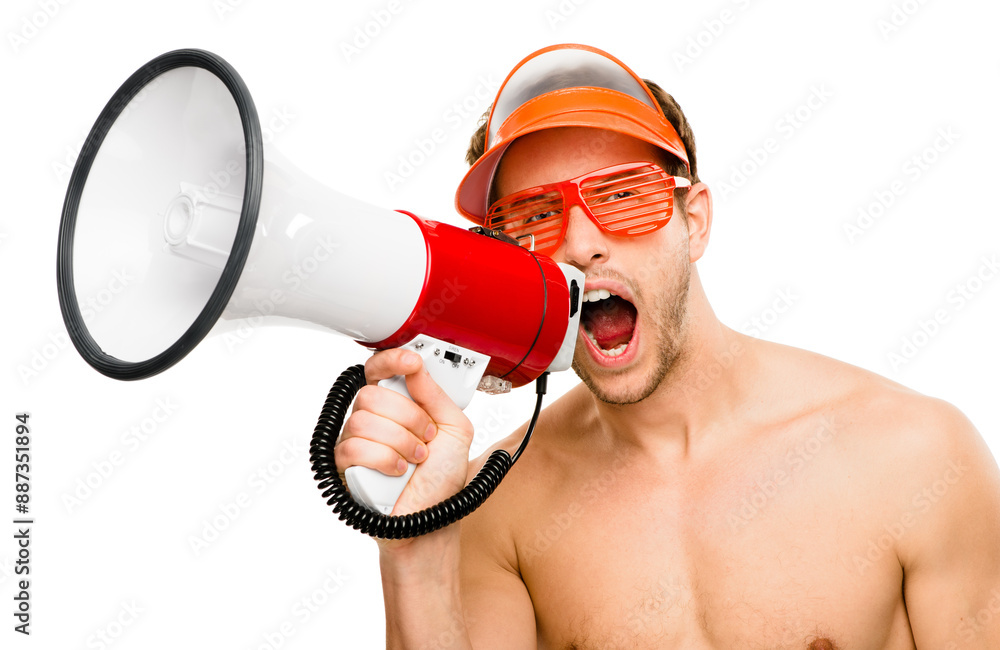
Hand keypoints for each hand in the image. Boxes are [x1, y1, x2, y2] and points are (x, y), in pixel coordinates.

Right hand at [335, 348, 474, 517]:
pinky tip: (397, 471)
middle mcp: (373, 418)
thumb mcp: (457, 430)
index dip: (390, 360)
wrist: (433, 518)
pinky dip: (385, 460)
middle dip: (408, 416)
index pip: (379, 370)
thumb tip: (416, 367)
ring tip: (415, 459)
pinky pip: (354, 447)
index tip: (411, 361)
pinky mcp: (344, 465)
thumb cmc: (442, 478)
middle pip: (372, 394)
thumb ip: (437, 396)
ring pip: (364, 420)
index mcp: (398, 404)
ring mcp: (356, 440)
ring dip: (401, 442)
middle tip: (426, 436)